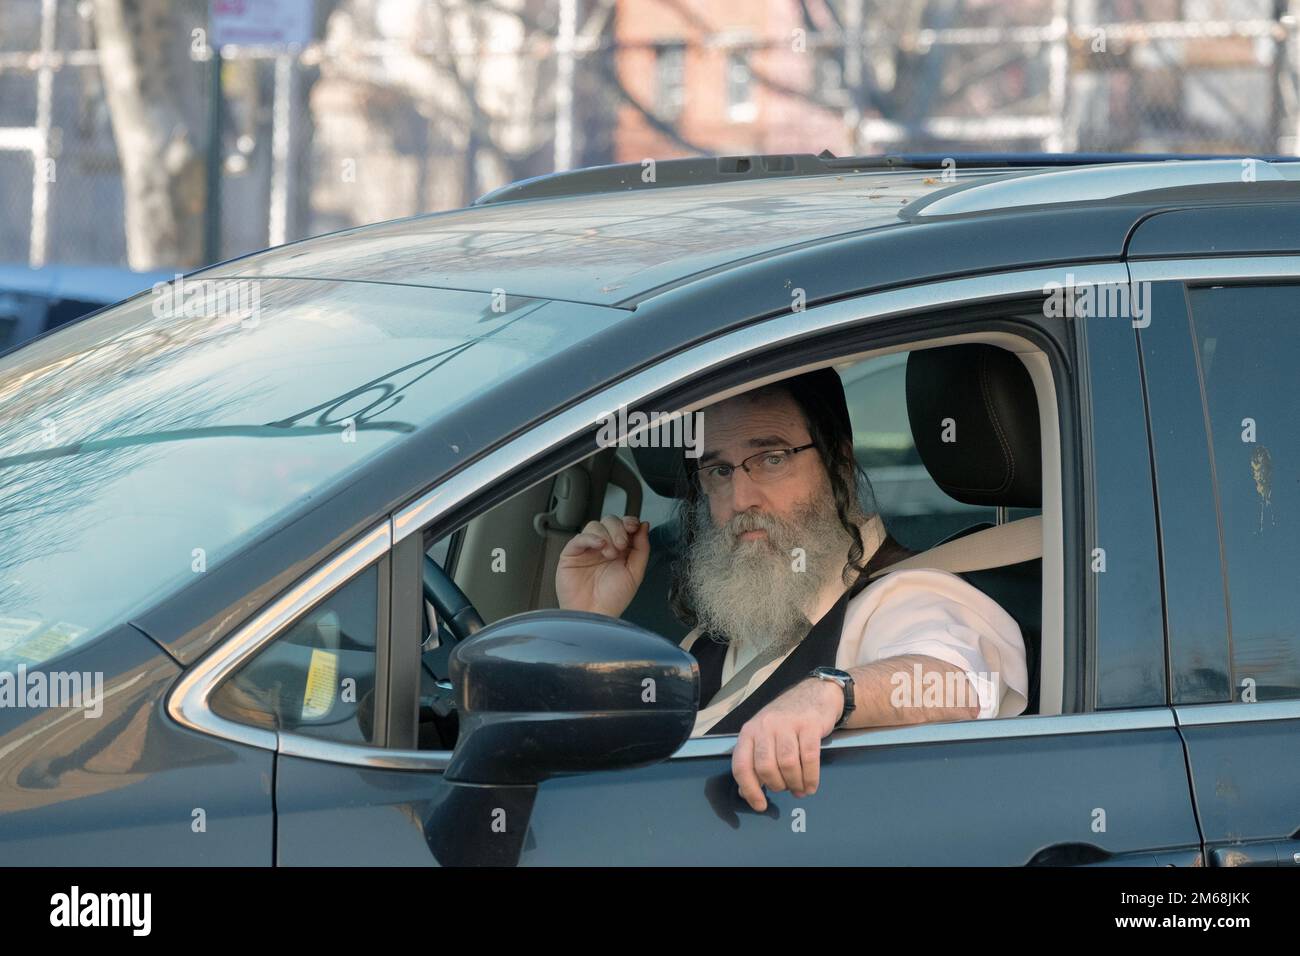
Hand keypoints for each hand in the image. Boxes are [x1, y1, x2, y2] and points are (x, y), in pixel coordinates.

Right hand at [555, 514, 649, 617]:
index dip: (629, 522)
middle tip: (621, 545)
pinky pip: (579, 537)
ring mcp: (587, 550)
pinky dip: (591, 538)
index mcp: (620, 550)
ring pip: (595, 525)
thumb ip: (642, 548)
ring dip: (606, 535)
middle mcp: (603, 547)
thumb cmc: (613, 600)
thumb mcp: (635, 573)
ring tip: (610, 553)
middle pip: (610, 521)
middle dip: (618, 529)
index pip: (624, 526)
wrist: (595, 614)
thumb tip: (644, 526)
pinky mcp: (571, 554)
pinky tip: (599, 546)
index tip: (634, 526)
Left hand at [732, 677, 841, 811]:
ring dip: (795, 783)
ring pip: (787, 764)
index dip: (749, 790)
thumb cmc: (786, 720)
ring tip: (800, 788)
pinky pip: (809, 758)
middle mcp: (765, 726)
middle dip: (777, 785)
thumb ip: (753, 761)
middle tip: (785, 789)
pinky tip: (811, 785)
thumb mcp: (764, 735)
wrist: (814, 694)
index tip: (760, 805)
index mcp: (749, 731)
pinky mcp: (809, 725)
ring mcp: (787, 724)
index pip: (741, 765)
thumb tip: (745, 792)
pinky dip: (811, 777)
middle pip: (765, 767)